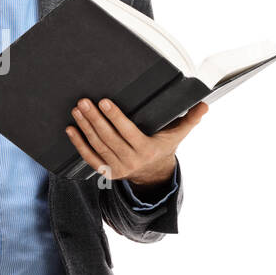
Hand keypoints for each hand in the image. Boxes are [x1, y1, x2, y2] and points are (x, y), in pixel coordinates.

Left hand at [65, 98, 208, 186]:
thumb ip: (190, 119)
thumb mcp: (178, 134)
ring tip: (77, 110)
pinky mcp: (107, 172)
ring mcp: (118, 168)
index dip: (115, 117)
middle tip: (84, 101)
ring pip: (98, 146)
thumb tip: (205, 104)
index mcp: (147, 149)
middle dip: (95, 119)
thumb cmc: (164, 146)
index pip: (128, 132)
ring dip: (85, 128)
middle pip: (109, 138)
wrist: (154, 174)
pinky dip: (78, 145)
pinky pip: (89, 158)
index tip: (104, 101)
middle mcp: (131, 161)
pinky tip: (70, 129)